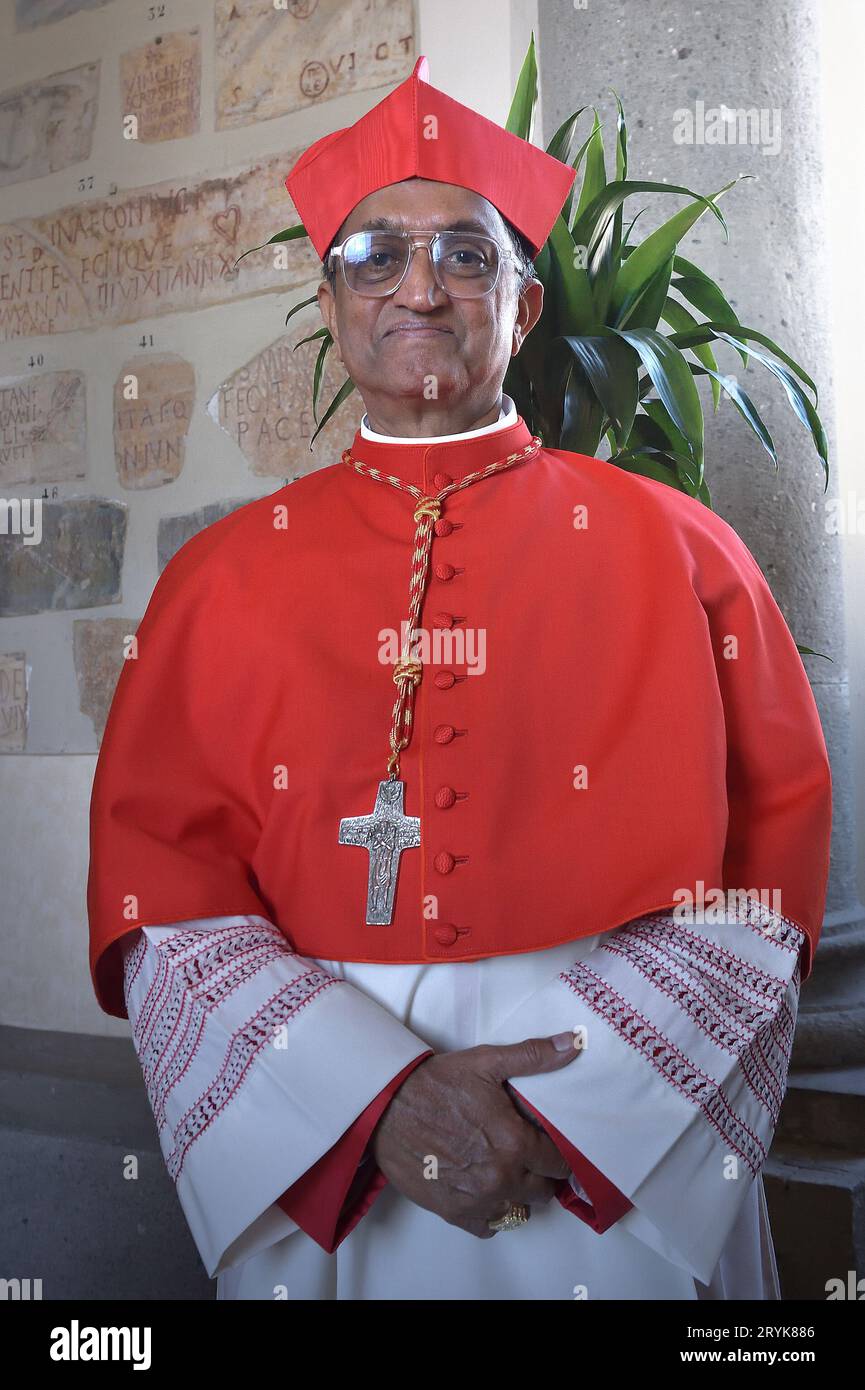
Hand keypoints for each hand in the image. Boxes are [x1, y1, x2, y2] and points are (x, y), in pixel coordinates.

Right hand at [371, 1032, 580, 1238]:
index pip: (560, 1164)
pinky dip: (492, 1212)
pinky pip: (489, 1227)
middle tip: (529, 1158)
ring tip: (507, 1172)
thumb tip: (572, 1043)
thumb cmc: (438, 1083)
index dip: (559, 1155)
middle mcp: (502, 1177)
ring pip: (519, 1210)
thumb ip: (534, 1057)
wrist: (387, 1106)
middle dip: (541, 1174)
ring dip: (518, 1194)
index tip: (551, 1147)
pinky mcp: (455, 1212)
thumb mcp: (487, 1062)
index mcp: (515, 1143)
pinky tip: (485, 1190)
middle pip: (543, 1191)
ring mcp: (478, 1199)